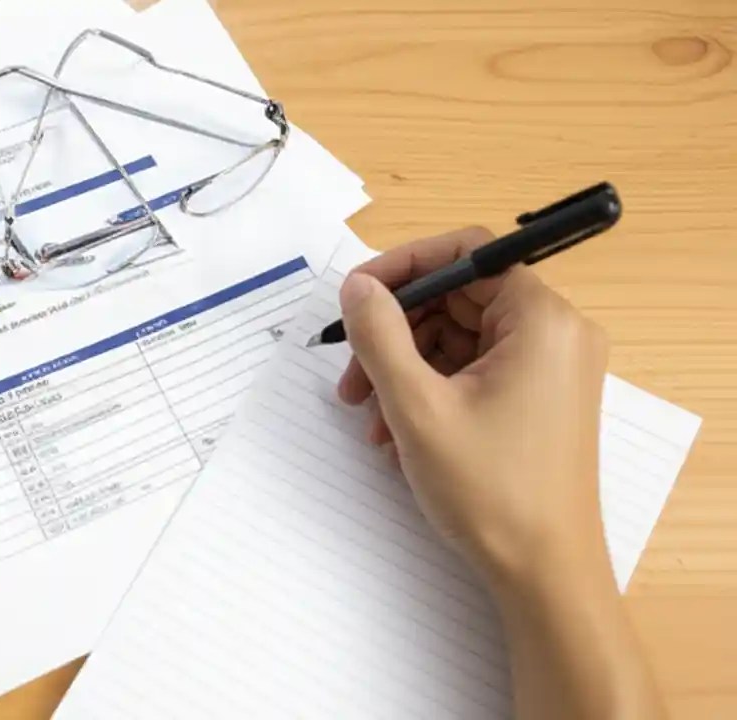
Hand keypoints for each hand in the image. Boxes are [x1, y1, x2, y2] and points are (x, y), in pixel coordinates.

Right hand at [336, 227, 609, 586]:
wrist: (544, 574)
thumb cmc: (490, 490)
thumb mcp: (417, 406)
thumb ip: (380, 335)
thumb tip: (357, 286)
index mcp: (541, 320)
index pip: (468, 252)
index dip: (404, 267)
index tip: (356, 296)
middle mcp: (556, 333)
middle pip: (459, 298)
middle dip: (396, 332)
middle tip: (350, 374)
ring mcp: (551, 369)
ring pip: (459, 338)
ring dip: (405, 368)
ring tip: (368, 416)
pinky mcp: (540, 400)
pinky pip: (474, 371)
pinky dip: (430, 390)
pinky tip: (395, 431)